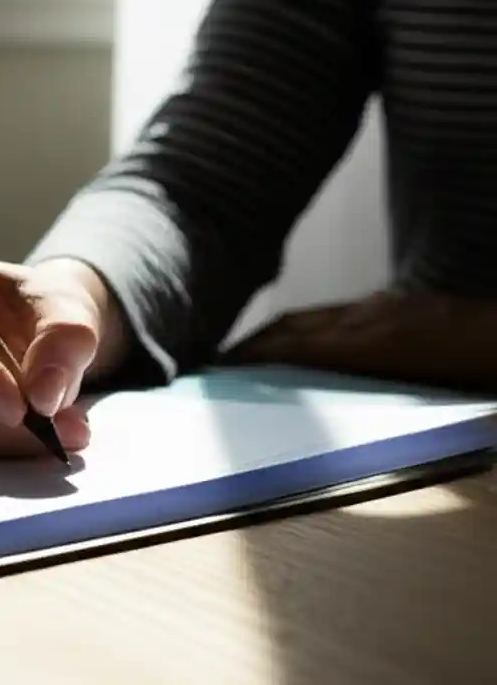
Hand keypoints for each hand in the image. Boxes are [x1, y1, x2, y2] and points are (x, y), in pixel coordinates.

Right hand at [224, 289, 496, 391]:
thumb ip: (369, 380)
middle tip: (222, 359)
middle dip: (254, 340)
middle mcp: (372, 316)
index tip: (219, 365)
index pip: (295, 344)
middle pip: (295, 323)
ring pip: (315, 316)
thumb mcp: (424, 385)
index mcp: (374, 340)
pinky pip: (340, 315)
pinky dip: (311, 329)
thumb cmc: (479, 368)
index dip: (253, 354)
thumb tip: (313, 381)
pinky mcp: (401, 305)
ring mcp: (386, 306)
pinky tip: (309, 343)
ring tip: (254, 352)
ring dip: (279, 333)